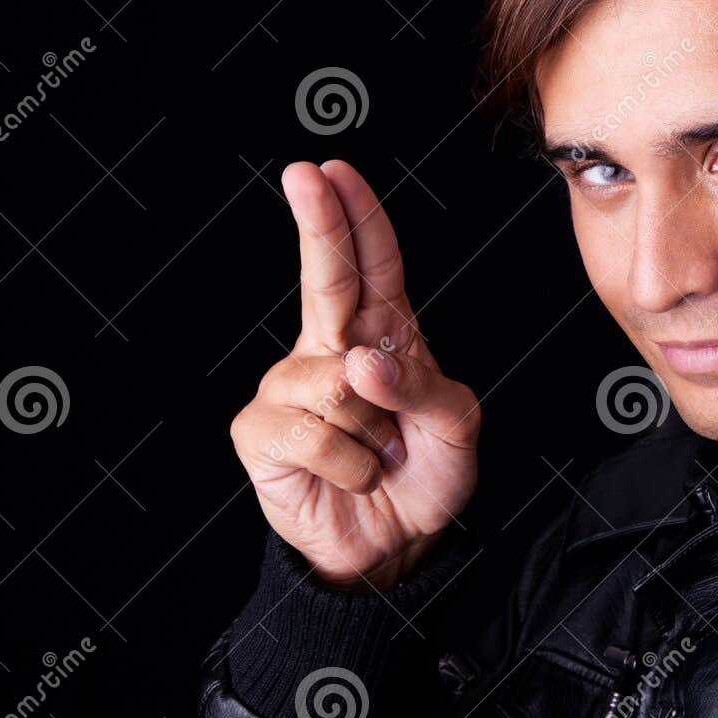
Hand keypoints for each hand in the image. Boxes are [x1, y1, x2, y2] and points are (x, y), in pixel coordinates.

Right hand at [229, 160, 479, 588]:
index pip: (372, 266)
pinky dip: (350, 463)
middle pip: (325, 279)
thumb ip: (423, 388)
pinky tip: (349, 473)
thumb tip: (362, 363)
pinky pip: (316, 435)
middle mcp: (332, 350)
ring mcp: (291, 386)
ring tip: (376, 452)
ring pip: (339, 385)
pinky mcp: (262, 431)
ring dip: (374, 431)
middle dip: (319, 224)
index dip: (355, 218)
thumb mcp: (456, 427)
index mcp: (384, 334)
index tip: (333, 171)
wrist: (396, 546)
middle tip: (304, 173)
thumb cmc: (425, 475)